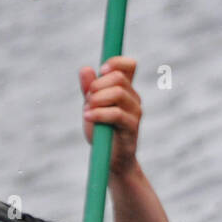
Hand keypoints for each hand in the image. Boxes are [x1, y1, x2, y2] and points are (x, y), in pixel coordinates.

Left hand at [79, 58, 140, 175]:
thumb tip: (86, 69)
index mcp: (125, 89)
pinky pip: (116, 113)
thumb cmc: (101, 131)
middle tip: (88, 99)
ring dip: (97, 100)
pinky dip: (98, 113)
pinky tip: (88, 117)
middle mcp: (133, 98)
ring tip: (87, 111)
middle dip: (98, 85)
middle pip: (119, 77)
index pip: (129, 65)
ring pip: (118, 93)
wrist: (109, 159)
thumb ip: (89, 89)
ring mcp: (135, 112)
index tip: (101, 70)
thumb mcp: (91, 106)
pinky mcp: (132, 127)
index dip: (115, 62)